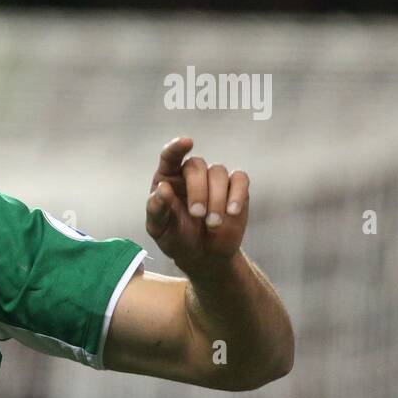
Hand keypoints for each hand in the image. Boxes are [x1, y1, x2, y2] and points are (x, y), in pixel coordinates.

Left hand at [145, 136, 249, 275]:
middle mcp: (190, 175)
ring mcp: (214, 180)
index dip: (176, 147)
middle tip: (197, 214)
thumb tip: (162, 188)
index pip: (170, 156)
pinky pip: (240, 179)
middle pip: (196, 165)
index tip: (187, 142)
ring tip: (212, 223)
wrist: (203, 256)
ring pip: (218, 172)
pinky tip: (232, 212)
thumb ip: (156, 209)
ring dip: (216, 198)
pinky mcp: (235, 189)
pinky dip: (237, 194)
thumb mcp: (159, 229)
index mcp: (167, 179)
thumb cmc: (176, 239)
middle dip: (198, 189)